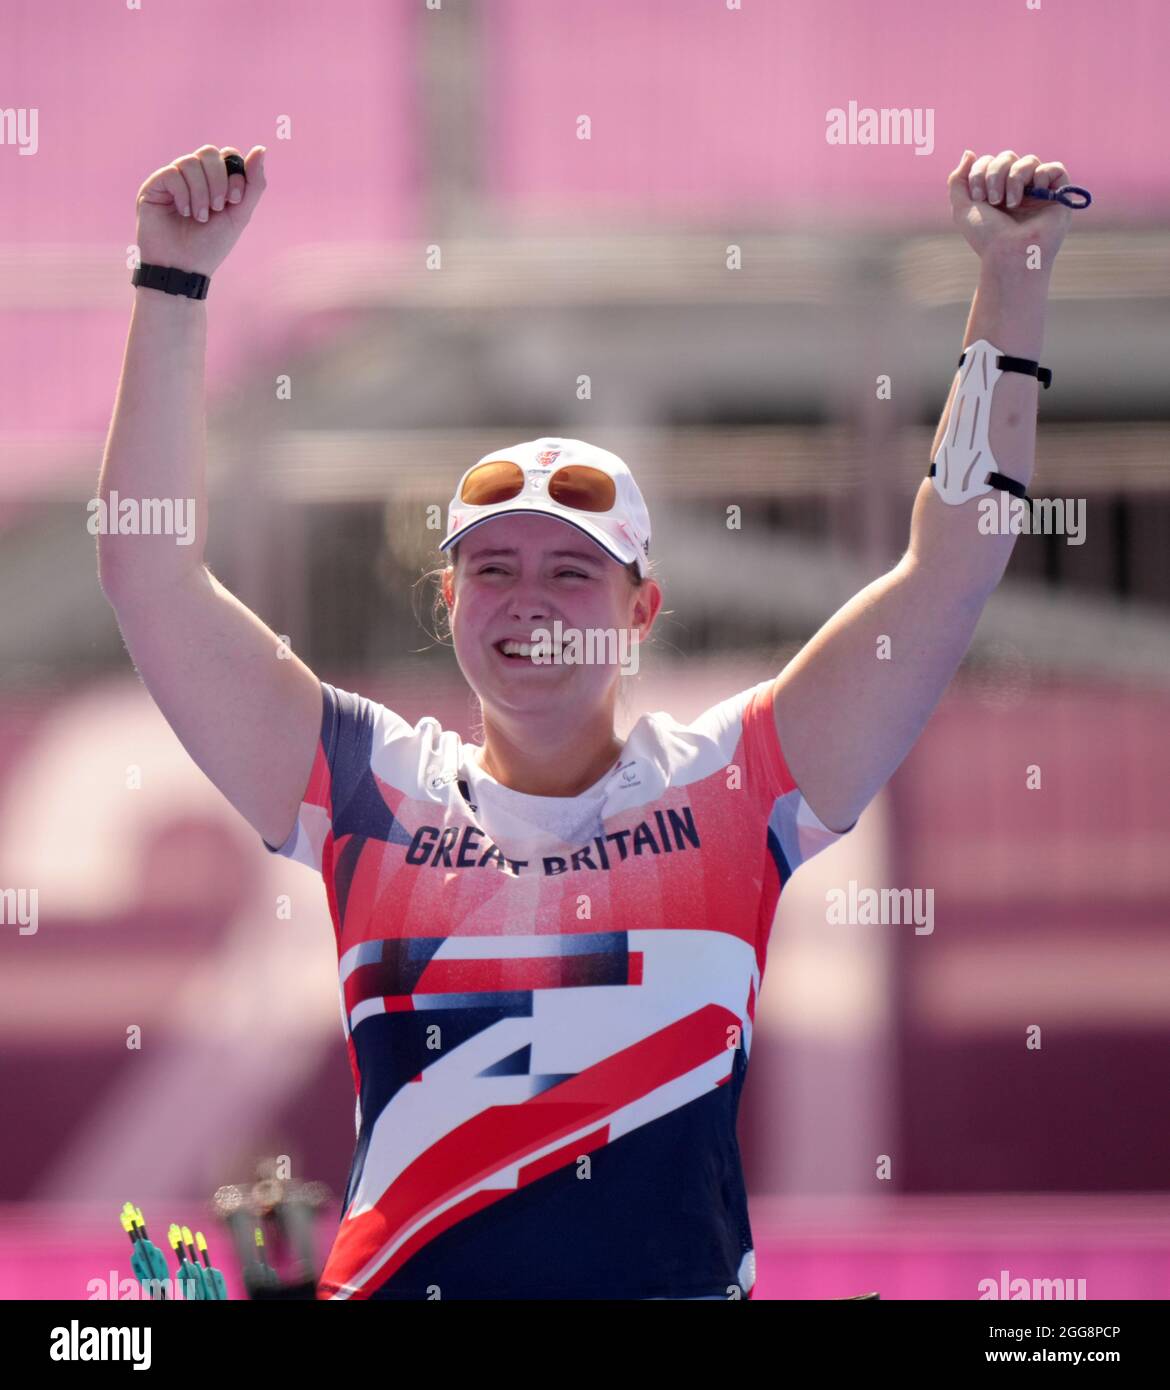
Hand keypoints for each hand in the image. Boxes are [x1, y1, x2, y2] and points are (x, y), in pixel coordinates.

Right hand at [135, 144, 267, 277]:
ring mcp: (173, 179)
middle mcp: (193, 176)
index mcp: (215, 180)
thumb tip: (262, 149)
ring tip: (199, 216)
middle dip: (218, 180)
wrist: (184, 268)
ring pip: (190, 161)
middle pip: (209, 152)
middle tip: (217, 208)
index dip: (234, 174)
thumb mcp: (239, 214)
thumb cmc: (211, 245)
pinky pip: (171, 173)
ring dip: (201, 191)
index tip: (235, 201)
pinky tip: (184, 212)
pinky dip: (183, 193)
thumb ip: (253, 184)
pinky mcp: (154, 186)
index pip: (228, 155)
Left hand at [948, 148, 1071, 267]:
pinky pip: (1054, 168)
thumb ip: (958, 180)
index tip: (978, 198)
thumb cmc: (987, 237)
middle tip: (993, 200)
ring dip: (1014, 178)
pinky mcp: (1058, 195)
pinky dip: (1042, 174)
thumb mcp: (962, 208)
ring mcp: (1038, 191)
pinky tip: (1034, 191)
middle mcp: (1018, 189)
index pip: (989, 161)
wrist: (1008, 254)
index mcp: (996, 190)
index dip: (980, 172)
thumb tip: (969, 152)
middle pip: (1007, 157)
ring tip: (1011, 203)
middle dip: (995, 174)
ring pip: (1028, 161)